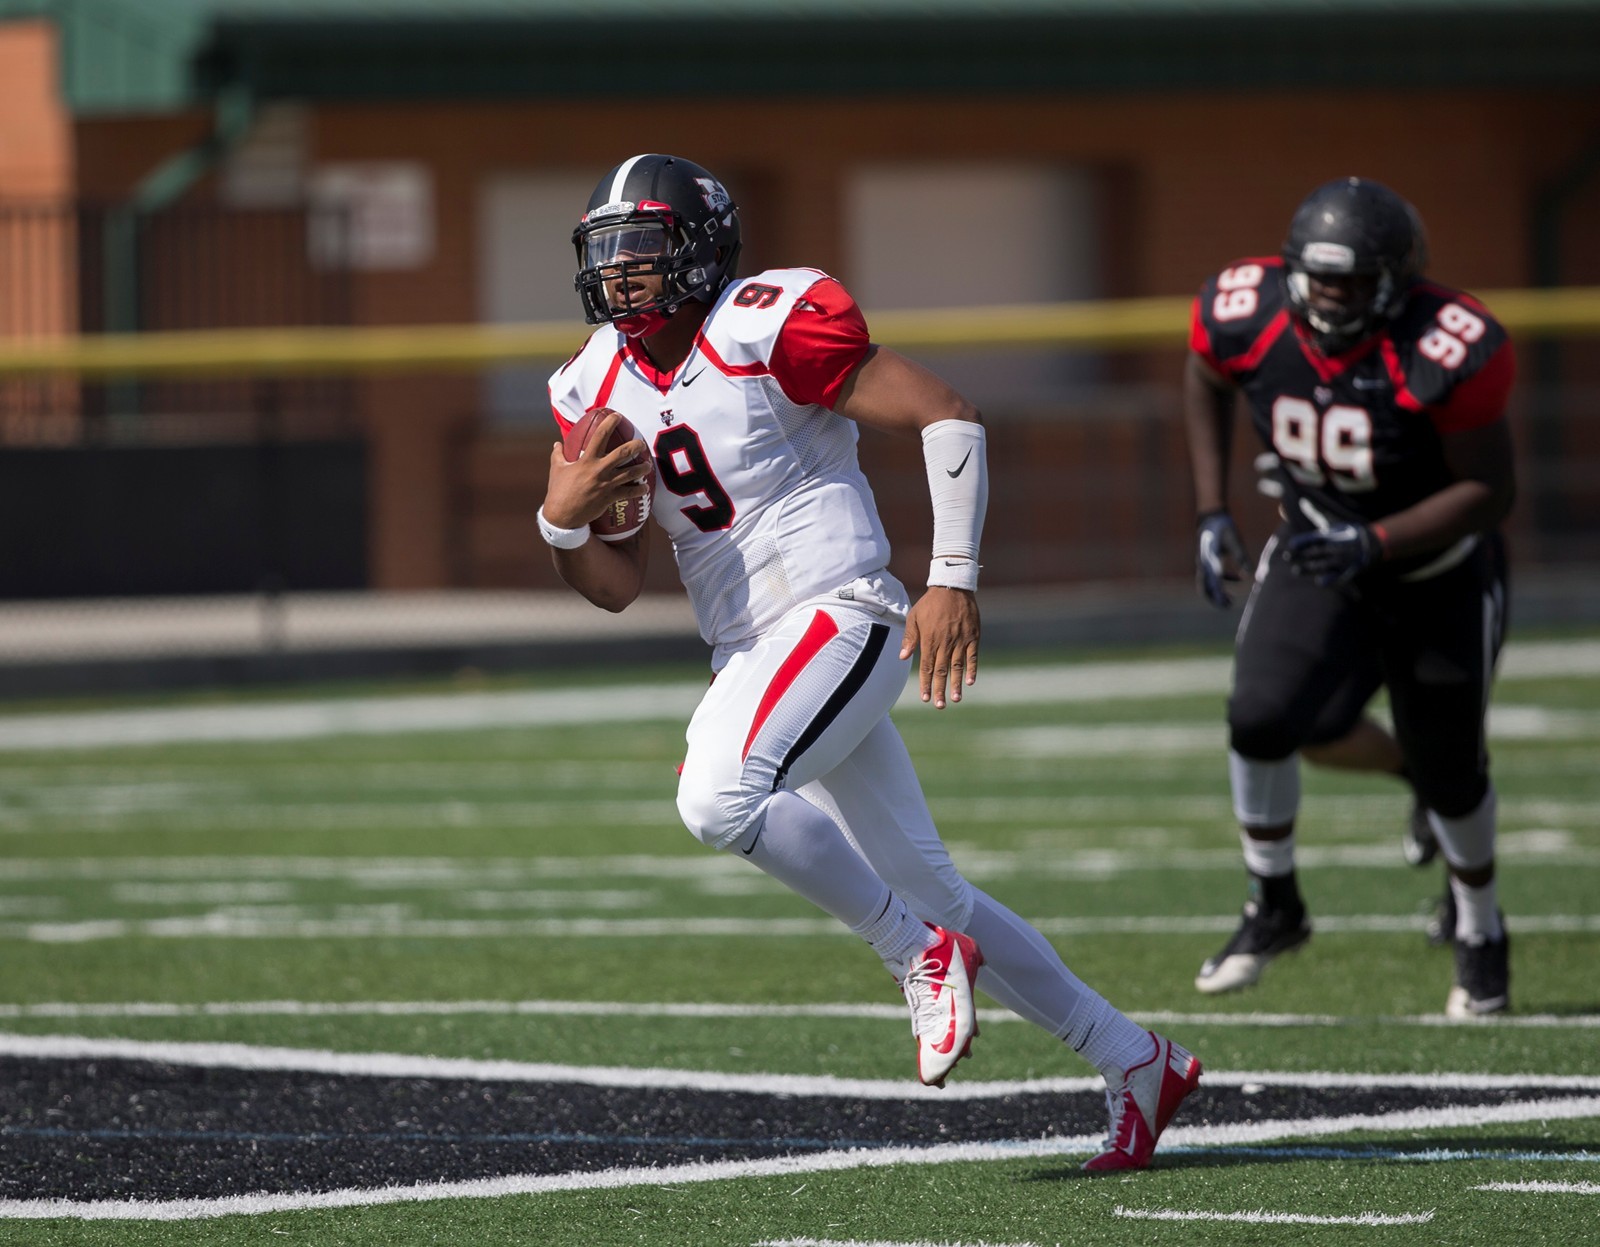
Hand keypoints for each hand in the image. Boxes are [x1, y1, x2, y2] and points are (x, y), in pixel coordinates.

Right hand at [542, 411, 651, 529]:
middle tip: (641, 443)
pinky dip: (639, 490)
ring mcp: (606, 484)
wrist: (562, 515)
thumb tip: (557, 443)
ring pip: (630, 473)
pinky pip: (629, 493)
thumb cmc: (558, 490)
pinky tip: (645, 487)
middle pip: (623, 454)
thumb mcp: (556, 469)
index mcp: (586, 460)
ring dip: (642, 468)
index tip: (617, 416)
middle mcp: (599, 470)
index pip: (600, 436)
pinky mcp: (610, 497)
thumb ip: (558, 454)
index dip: (609, 423)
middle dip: (635, 446)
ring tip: (648, 465)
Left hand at [901, 587, 979, 708]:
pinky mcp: (973, 636)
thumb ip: (909, 638)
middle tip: (939, 706)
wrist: (952, 587)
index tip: (925, 698)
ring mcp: (960, 640)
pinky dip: (972, 669)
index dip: (925, 683)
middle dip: (940, 689)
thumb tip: (902, 657)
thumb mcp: (914, 617)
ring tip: (955, 699)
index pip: (926, 667)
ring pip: (957, 667)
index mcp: (929, 639)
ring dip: (956, 684)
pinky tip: (970, 682)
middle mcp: (945, 643)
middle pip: (942, 671)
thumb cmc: (930, 603)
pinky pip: (972, 656)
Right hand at [1195, 511, 1248, 608]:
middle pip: (1205, 587)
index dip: (1218, 596)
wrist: (1210, 515)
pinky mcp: (1209, 559)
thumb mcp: (1235, 540)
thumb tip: (1250, 575)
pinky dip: (1224, 580)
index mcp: (1208, 560)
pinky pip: (1213, 575)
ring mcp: (1204, 562)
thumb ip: (1242, 557)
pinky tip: (1238, 578)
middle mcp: (1204, 563)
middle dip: (1215, 599)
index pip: (1212, 584)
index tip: (1227, 604)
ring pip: (1208, 583)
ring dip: (1218, 592)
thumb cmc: (1223, 526)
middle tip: (1228, 606)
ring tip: (1231, 600)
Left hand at [1285, 521, 1380, 586]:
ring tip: (1295, 571)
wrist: (1375, 543)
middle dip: (1301, 555)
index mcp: (1332, 536)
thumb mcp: (1335, 523)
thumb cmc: (1350, 533)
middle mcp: (1336, 547)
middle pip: (1316, 552)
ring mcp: (1343, 560)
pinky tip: (1320, 582)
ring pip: (1324, 565)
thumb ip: (1317, 515)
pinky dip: (1330, 579)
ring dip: (1310, 568)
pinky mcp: (1349, 570)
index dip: (1302, 542)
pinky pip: (1339, 576)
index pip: (1314, 538)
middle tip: (1286, 557)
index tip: (1290, 545)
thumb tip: (1303, 502)